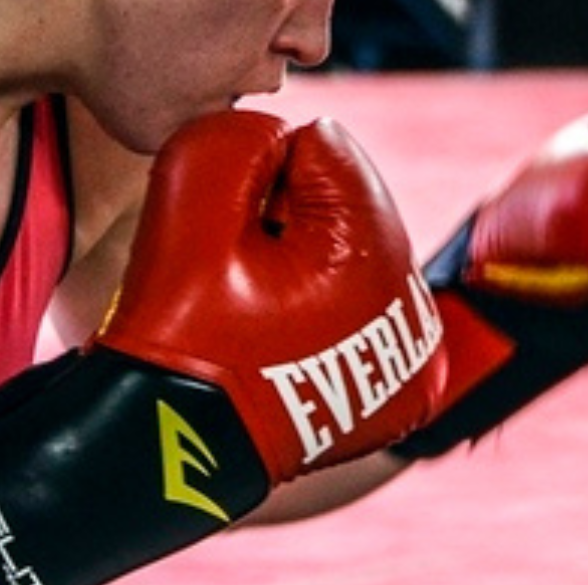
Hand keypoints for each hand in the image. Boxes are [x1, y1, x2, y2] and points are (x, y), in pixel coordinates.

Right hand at [0, 111, 443, 584]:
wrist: (169, 450)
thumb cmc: (179, 328)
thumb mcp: (190, 208)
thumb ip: (237, 139)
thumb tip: (285, 137)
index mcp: (379, 255)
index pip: (322, 146)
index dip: (255, 176)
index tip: (226, 234)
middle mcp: (418, 305)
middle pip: (346, 200)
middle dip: (288, 215)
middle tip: (236, 272)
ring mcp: (416, 354)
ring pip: (352, 249)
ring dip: (304, 256)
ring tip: (253, 307)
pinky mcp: (401, 387)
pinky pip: (357, 301)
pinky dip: (319, 302)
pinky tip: (278, 333)